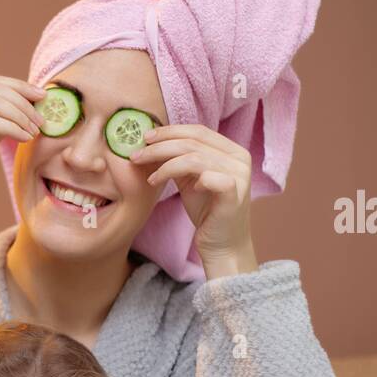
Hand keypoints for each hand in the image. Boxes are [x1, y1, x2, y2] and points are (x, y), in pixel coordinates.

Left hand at [127, 123, 252, 258]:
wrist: (221, 245)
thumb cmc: (206, 211)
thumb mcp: (190, 180)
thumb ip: (179, 160)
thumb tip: (152, 142)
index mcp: (232, 151)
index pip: (198, 131)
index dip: (170, 131)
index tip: (145, 137)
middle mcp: (240, 159)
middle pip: (193, 142)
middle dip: (160, 147)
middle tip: (136, 156)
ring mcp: (240, 176)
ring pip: (195, 158)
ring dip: (165, 166)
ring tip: (150, 178)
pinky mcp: (234, 195)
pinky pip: (207, 177)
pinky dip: (184, 178)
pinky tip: (171, 187)